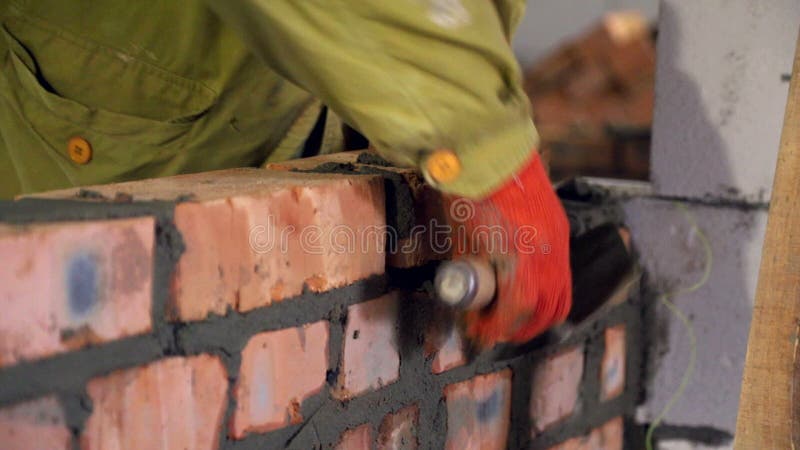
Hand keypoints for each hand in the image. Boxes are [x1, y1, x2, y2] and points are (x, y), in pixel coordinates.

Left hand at [443, 151, 571, 345]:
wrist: (491, 152)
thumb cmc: (469, 194)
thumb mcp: (461, 241)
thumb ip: (469, 275)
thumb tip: (468, 302)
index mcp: (519, 257)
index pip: (517, 310)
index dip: (497, 328)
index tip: (480, 333)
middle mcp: (546, 254)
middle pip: (544, 312)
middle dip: (518, 329)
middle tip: (495, 331)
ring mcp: (558, 242)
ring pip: (560, 299)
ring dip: (537, 317)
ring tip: (513, 318)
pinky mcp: (560, 231)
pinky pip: (562, 276)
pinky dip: (547, 293)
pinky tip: (527, 291)